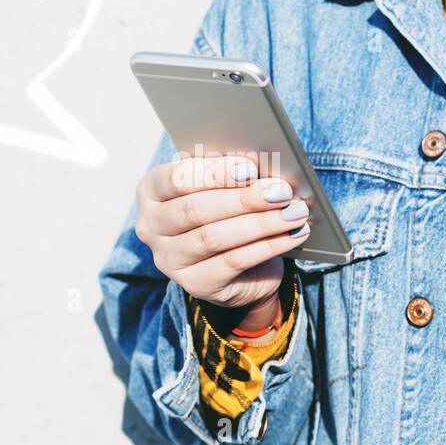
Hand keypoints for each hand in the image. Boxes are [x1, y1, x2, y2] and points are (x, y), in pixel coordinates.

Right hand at [133, 154, 309, 330]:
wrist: (237, 267)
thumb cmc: (227, 211)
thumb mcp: (224, 186)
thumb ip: (231, 171)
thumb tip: (260, 160)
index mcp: (151, 191)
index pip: (175, 178)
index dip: (214, 172)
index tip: (251, 167)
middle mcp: (151, 227)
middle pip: (196, 209)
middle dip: (244, 198)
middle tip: (281, 190)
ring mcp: (170, 260)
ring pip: (215, 237)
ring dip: (261, 223)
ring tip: (294, 212)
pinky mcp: (195, 284)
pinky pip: (233, 262)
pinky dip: (268, 246)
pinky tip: (293, 234)